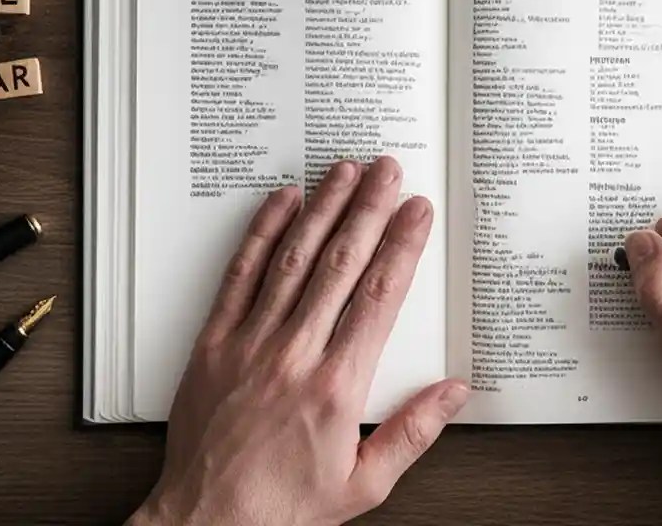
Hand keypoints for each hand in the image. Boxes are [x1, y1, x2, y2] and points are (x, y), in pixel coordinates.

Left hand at [129, 157, 468, 525]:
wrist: (208, 523)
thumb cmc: (282, 507)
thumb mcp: (365, 484)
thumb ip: (413, 432)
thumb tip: (453, 392)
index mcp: (337, 386)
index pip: (379, 296)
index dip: (402, 244)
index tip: (416, 211)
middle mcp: (294, 355)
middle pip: (341, 264)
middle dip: (368, 208)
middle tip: (386, 170)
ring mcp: (250, 345)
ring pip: (293, 259)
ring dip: (322, 209)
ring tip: (343, 172)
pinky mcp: (214, 345)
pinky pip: (240, 276)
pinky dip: (261, 234)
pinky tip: (281, 204)